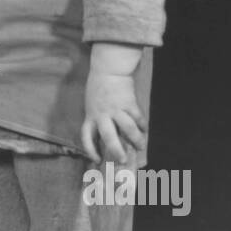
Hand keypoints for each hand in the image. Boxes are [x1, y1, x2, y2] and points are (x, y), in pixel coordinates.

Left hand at [81, 44, 147, 163]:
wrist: (109, 70)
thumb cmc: (99, 89)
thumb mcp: (92, 106)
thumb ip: (98, 120)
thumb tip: (109, 140)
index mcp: (91, 116)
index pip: (87, 137)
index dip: (90, 150)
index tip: (96, 160)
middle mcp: (102, 115)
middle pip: (108, 136)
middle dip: (116, 150)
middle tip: (123, 160)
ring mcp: (116, 109)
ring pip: (128, 128)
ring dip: (136, 140)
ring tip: (140, 147)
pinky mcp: (129, 102)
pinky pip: (137, 117)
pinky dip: (142, 125)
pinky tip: (144, 130)